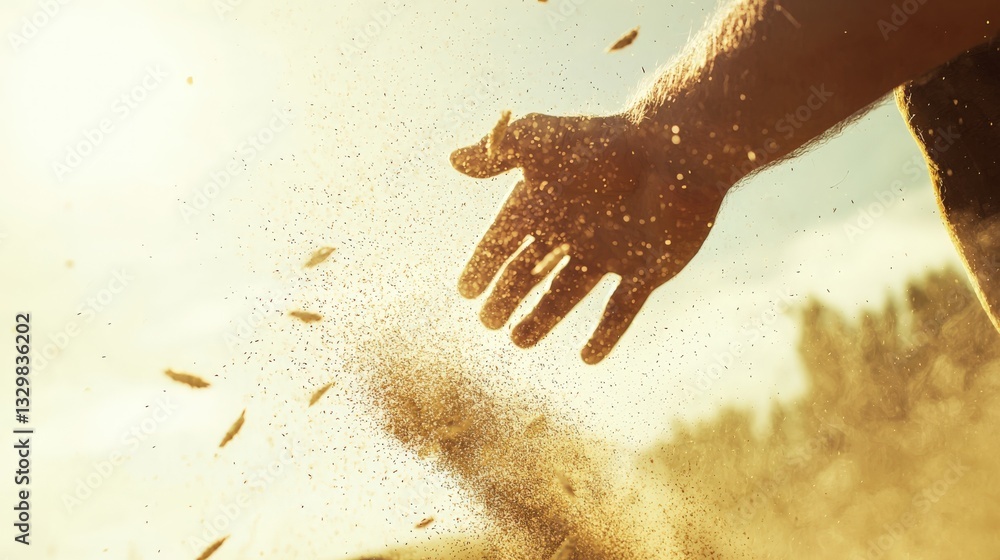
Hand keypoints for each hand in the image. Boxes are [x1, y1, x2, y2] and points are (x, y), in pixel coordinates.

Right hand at [450, 112, 726, 363]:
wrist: (679, 150)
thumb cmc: (607, 142)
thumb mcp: (543, 140)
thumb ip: (497, 152)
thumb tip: (452, 159)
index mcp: (550, 201)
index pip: (505, 239)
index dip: (484, 263)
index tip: (464, 291)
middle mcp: (576, 229)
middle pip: (532, 271)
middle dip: (508, 296)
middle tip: (487, 322)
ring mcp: (612, 251)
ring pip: (567, 294)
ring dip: (543, 319)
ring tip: (519, 342)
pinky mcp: (647, 270)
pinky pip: (622, 309)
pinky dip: (607, 334)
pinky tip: (587, 358)